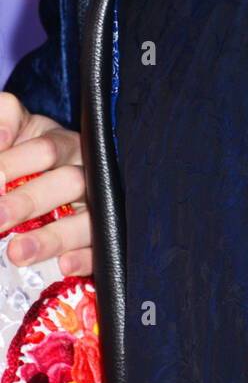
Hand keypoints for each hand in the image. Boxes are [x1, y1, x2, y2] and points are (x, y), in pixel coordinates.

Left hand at [0, 90, 92, 274]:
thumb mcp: (18, 129)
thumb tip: (2, 137)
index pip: (47, 149)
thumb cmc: (28, 156)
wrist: (53, 178)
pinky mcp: (102, 238)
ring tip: (17, 253)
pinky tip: (63, 265)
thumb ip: (6, 117)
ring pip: (86, 220)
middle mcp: (85, 173)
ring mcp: (98, 207)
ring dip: (53, 237)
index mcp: (62, 145)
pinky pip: (101, 250)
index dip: (18, 162)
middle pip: (67, 183)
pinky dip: (85, 258)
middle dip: (29, 201)